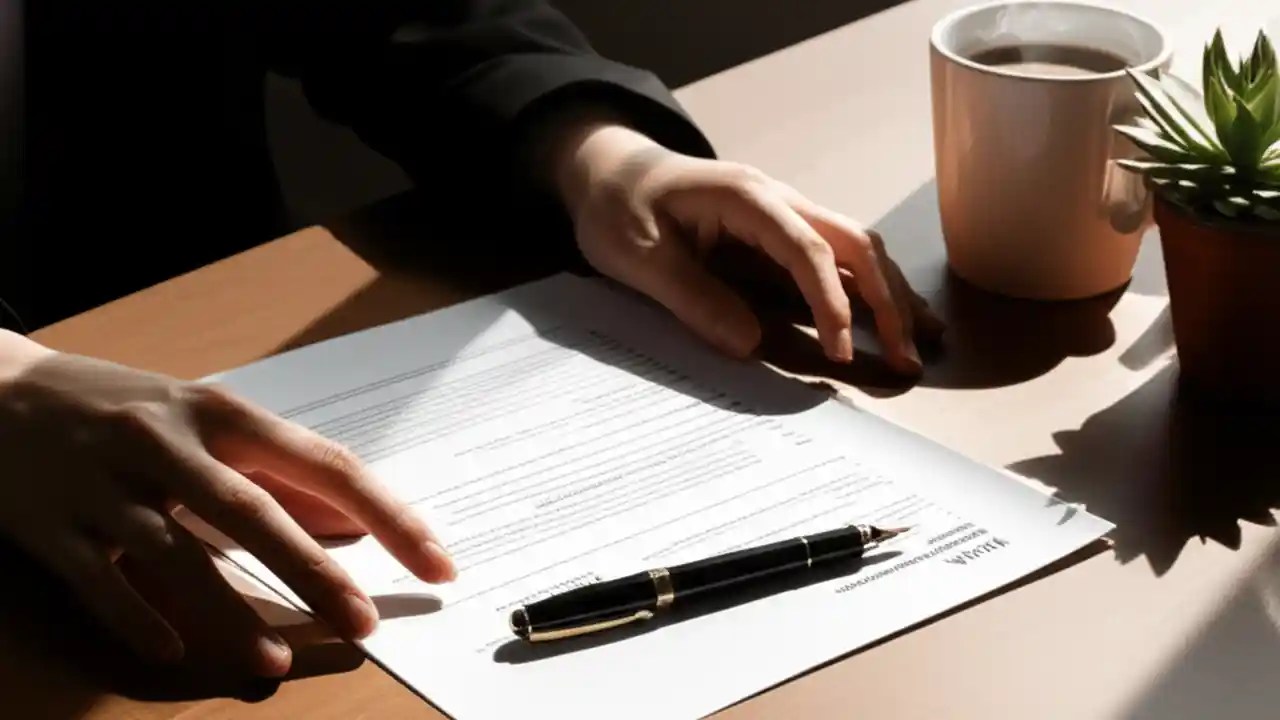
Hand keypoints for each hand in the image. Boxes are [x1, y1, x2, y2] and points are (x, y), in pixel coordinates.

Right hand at [0, 331, 454, 675]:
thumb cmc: (124, 411)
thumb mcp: (205, 423)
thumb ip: (274, 474)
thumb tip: (351, 525)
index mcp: (221, 413)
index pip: (324, 464)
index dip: (386, 514)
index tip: (435, 560)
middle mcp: (168, 443)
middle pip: (255, 513)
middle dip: (315, 573)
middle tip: (366, 624)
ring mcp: (108, 485)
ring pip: (179, 554)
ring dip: (232, 611)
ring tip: (278, 662)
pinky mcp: (53, 526)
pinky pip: (102, 580)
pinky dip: (139, 618)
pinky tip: (176, 653)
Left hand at [547, 120, 942, 373]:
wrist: (609, 173)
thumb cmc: (617, 208)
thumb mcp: (636, 255)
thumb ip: (691, 296)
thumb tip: (750, 345)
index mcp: (745, 197)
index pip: (807, 250)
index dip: (831, 303)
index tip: (843, 354)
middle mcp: (777, 201)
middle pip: (852, 246)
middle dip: (887, 301)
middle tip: (907, 358)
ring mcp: (783, 218)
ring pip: (855, 252)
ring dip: (891, 296)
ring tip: (922, 345)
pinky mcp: (778, 239)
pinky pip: (834, 263)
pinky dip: (867, 293)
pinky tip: (893, 322)